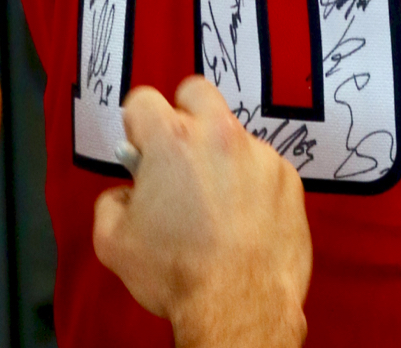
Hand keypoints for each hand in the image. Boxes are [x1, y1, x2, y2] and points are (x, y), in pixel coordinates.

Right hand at [93, 77, 311, 347]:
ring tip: (216, 205)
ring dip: (221, 157)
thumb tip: (127, 195)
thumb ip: (111, 203)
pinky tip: (244, 222)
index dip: (137, 125)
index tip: (141, 150)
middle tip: (179, 156)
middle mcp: (219, 135)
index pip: (144, 99)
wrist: (240, 307)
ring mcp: (260, 155)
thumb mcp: (113, 242)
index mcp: (172, 140)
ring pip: (233, 136)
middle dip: (182, 115)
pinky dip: (252, 185)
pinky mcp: (289, 180)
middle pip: (196, 92)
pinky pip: (264, 167)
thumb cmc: (177, 274)